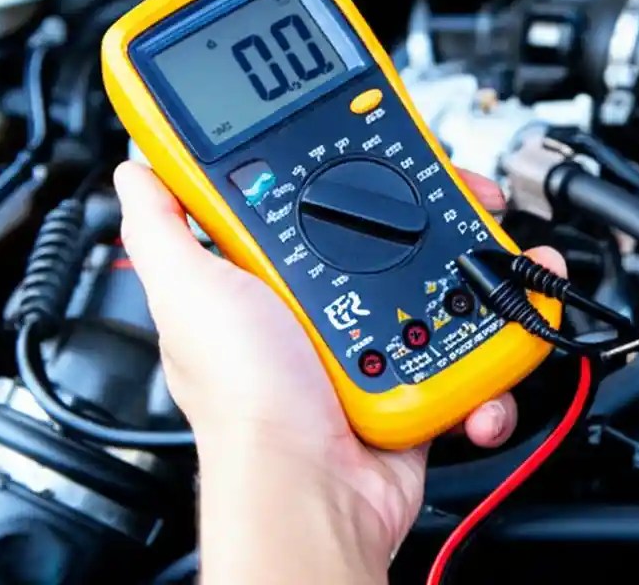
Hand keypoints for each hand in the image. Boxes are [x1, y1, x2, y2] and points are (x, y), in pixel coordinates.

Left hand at [113, 160, 558, 575]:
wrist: (313, 489)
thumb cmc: (246, 400)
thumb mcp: (188, 294)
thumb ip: (161, 228)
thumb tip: (134, 172)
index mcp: (270, 281)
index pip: (316, 201)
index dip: (353, 169)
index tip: (386, 149)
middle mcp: (323, 310)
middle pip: (395, 235)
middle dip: (442, 215)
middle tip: (469, 203)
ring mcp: (375, 344)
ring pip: (446, 288)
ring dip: (486, 280)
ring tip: (504, 276)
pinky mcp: (417, 381)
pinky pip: (469, 350)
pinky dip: (492, 351)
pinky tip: (483, 350)